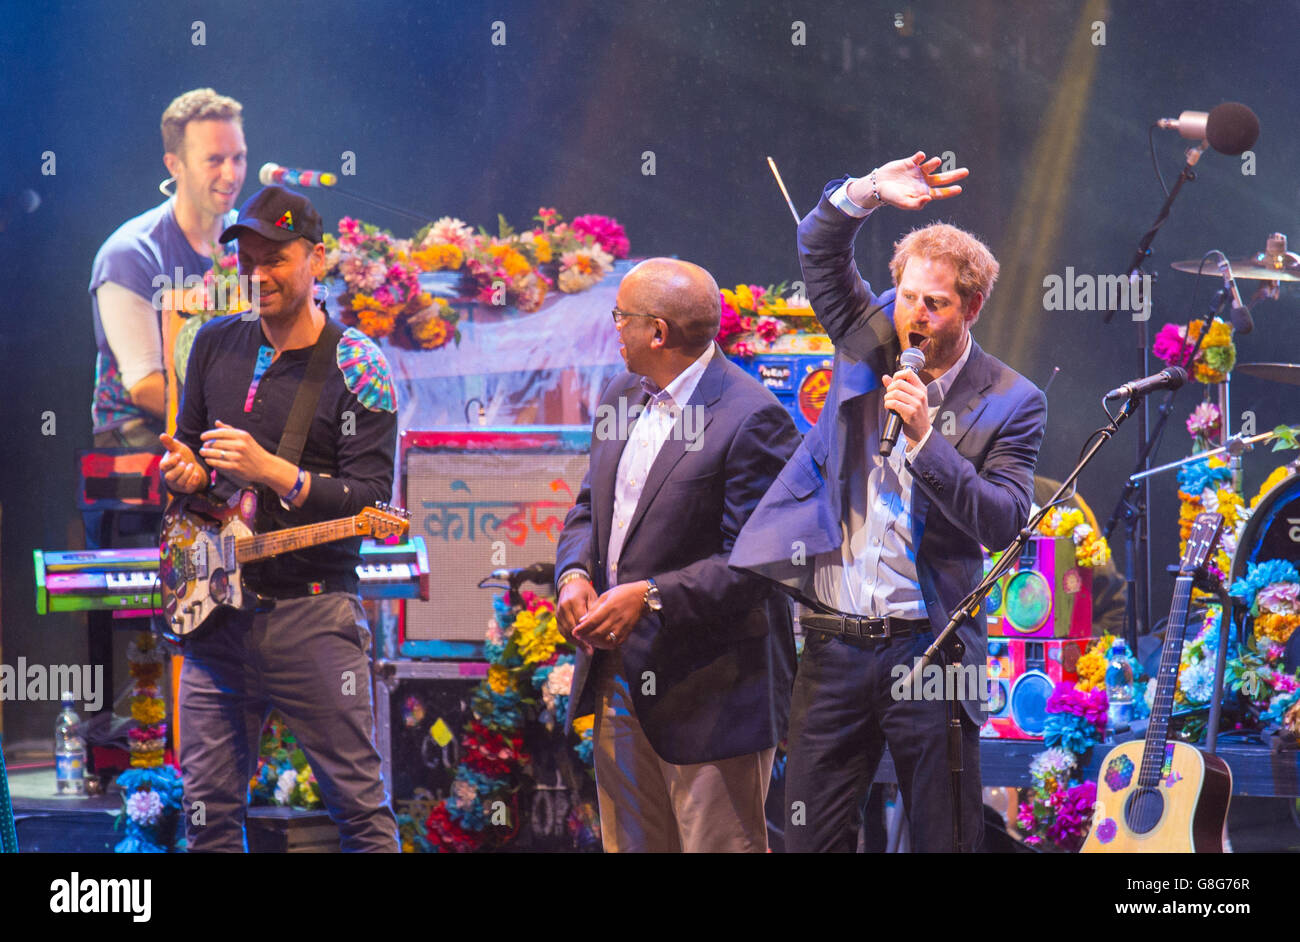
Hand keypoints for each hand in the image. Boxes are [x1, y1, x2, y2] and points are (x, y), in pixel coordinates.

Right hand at [159, 433, 207, 492]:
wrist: (193, 466)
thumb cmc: (182, 456)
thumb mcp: (177, 448)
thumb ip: (170, 443)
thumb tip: (162, 435)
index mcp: (165, 466)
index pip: (164, 466)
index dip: (171, 461)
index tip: (179, 455)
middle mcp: (170, 477)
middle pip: (170, 477)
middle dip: (178, 469)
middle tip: (185, 462)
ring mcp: (178, 484)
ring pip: (180, 482)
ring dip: (187, 473)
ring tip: (192, 465)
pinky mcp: (187, 488)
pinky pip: (189, 488)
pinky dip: (193, 481)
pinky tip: (197, 474)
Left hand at [199, 420, 273, 486]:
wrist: (266, 466)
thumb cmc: (254, 451)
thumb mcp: (245, 437)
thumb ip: (230, 430)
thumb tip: (216, 422)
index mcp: (242, 435)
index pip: (221, 432)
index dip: (209, 434)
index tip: (202, 437)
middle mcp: (240, 445)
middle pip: (216, 443)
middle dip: (207, 445)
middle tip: (203, 447)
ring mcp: (238, 456)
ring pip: (216, 453)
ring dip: (206, 453)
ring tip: (203, 453)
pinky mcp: (236, 467)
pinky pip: (218, 463)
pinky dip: (211, 461)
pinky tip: (208, 460)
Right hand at [556, 576, 597, 654]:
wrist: (571, 584)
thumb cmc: (585, 591)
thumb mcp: (592, 598)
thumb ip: (593, 613)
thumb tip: (596, 631)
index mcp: (573, 601)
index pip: (580, 622)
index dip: (587, 633)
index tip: (594, 642)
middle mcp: (563, 607)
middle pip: (572, 629)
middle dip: (581, 641)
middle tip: (591, 650)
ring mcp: (558, 612)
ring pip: (566, 632)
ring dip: (576, 642)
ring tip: (586, 650)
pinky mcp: (556, 617)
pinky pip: (562, 631)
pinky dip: (570, 638)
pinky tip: (579, 644)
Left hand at [573, 581, 648, 649]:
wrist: (642, 597)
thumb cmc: (623, 593)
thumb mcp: (606, 595)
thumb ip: (594, 608)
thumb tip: (582, 620)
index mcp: (610, 608)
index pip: (592, 622)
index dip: (582, 629)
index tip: (574, 632)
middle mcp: (616, 619)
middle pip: (597, 633)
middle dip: (585, 636)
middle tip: (578, 636)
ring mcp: (622, 627)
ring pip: (604, 641)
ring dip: (593, 642)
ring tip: (587, 639)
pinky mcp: (626, 633)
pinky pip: (614, 644)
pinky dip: (604, 645)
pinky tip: (598, 642)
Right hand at [848, 151, 967, 210]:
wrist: (877, 186)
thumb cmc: (890, 197)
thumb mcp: (903, 203)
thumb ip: (916, 203)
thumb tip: (929, 198)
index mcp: (923, 193)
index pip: (940, 193)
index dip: (949, 191)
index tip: (959, 188)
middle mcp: (922, 182)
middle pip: (941, 179)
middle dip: (953, 175)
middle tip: (966, 172)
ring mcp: (917, 171)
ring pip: (931, 166)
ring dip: (934, 163)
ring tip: (935, 161)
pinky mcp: (910, 163)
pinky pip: (919, 158)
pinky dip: (921, 157)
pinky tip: (920, 157)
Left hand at [881, 369, 930, 446]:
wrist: (921, 432)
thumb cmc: (915, 416)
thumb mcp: (910, 399)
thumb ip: (897, 387)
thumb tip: (885, 377)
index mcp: (921, 389)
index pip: (909, 373)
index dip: (897, 375)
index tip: (893, 382)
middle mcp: (920, 394)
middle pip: (899, 383)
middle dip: (889, 389)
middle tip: (889, 395)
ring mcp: (917, 403)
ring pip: (895, 393)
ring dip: (887, 398)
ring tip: (888, 402)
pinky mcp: (911, 412)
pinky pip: (895, 403)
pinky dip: (888, 404)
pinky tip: (889, 407)